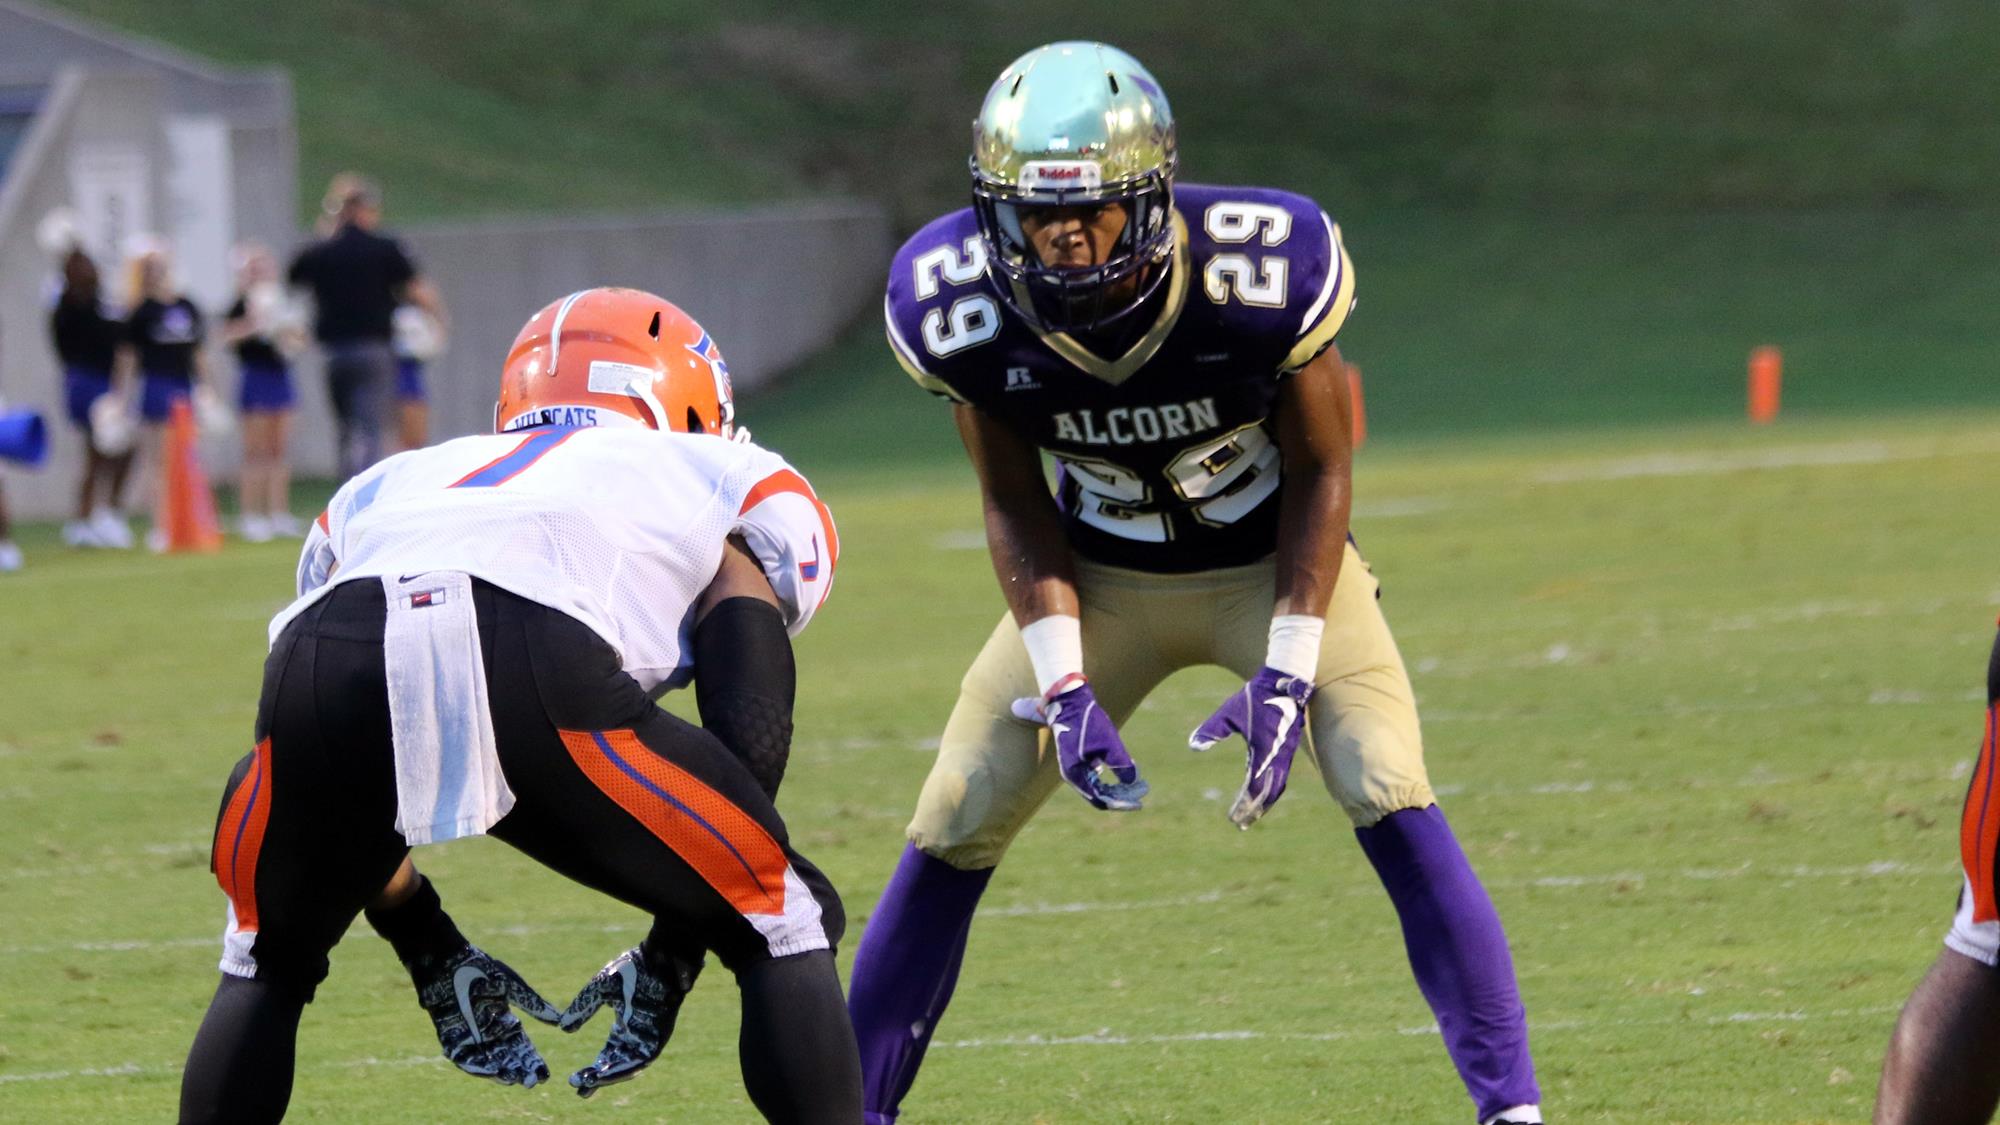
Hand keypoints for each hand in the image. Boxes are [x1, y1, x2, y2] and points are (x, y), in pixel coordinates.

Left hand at [410, 944, 561, 1086]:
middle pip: (506, 1058)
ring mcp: (468, 1036)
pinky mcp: (449, 1037)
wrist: (446, 959)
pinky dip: (474, 1066)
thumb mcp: (512, 986)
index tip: (545, 1075)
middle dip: (518, 1071)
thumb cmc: (480, 968)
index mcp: (504, 1021)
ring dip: (498, 1072)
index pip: (522, 1047)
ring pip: (486, 1061)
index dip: (533, 1061)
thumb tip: (559, 1020)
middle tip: (530, 1083)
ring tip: (511, 1079)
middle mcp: (487, 1032)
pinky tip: (488, 1072)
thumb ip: (533, 1004)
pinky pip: (462, 1057)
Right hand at [557, 946, 701, 1097]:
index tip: (573, 1081)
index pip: (607, 1054)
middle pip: (617, 1064)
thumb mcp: (600, 988)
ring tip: (592, 1082)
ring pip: (630, 1064)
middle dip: (598, 1078)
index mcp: (624, 1024)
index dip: (592, 1069)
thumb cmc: (634, 966)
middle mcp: (637, 1034)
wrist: (661, 954)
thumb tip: (564, 1028)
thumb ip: (584, 1006)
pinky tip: (611, 1071)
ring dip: (611, 1075)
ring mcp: (650, 1034)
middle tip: (580, 1088)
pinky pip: (645, 1057)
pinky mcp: (662, 1033)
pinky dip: (628, 1065)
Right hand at [1010, 675, 1148, 810]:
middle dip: (1121, 795)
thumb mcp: (1108, 743)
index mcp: (1075, 775)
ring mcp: (1075, 768)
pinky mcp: (1079, 760)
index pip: (1100, 799)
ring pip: (1098, 787)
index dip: (1121, 803)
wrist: (1070, 702)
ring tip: (1136, 783)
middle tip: (1142, 789)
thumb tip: (1134, 782)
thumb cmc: (1088, 722)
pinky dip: (1110, 777)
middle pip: (1099, 795)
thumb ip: (1121, 764)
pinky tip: (1123, 770)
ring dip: (1117, 787)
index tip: (1139, 802)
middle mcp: (1073, 775)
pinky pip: (1095, 777)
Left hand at [1189, 666, 1313, 828]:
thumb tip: (1193, 746)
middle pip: (1268, 793)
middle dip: (1255, 810)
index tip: (1232, 817)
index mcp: (1263, 751)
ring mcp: (1285, 753)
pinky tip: (1260, 792)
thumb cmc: (1254, 696)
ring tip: (1252, 814)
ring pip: (1278, 786)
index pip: (1253, 788)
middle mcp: (1277, 756)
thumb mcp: (1228, 712)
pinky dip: (1272, 789)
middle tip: (1240, 824)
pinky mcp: (1288, 748)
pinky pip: (1281, 776)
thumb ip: (1211, 730)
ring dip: (1265, 802)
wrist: (1284, 681)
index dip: (1243, 805)